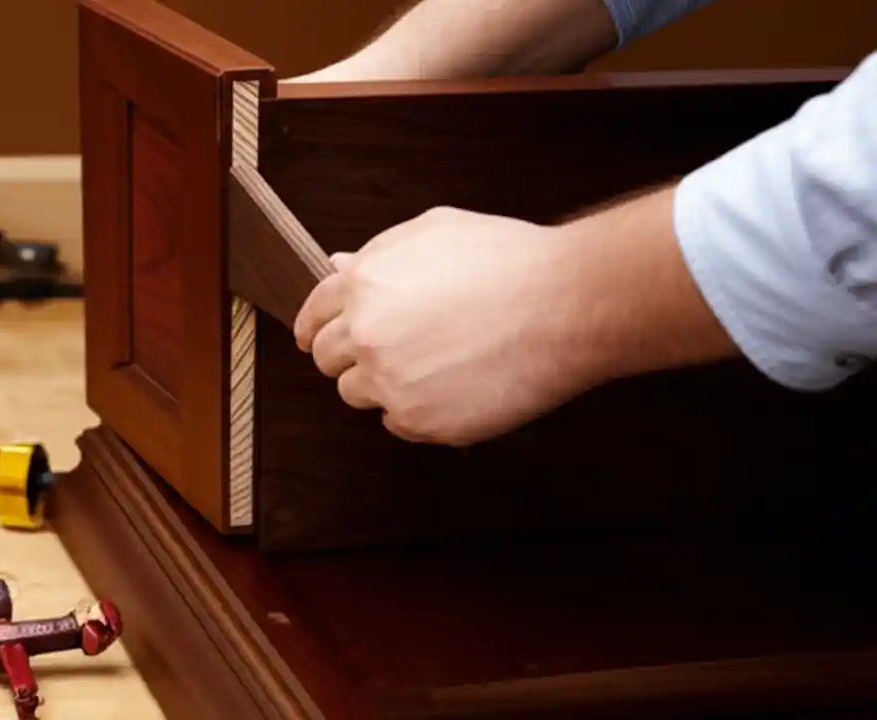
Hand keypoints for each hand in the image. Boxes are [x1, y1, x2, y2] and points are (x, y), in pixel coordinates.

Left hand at [293, 206, 603, 445]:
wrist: (566, 306)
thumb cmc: (510, 263)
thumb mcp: (436, 232)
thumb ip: (378, 253)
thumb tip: (338, 266)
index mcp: (364, 284)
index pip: (314, 315)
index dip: (315, 327)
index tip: (315, 340)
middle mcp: (367, 335)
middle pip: (328, 360)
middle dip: (349, 354)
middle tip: (389, 350)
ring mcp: (391, 382)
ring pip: (357, 394)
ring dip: (381, 383)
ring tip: (433, 363)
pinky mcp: (420, 422)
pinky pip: (396, 424)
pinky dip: (417, 410)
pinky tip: (452, 385)